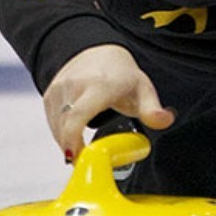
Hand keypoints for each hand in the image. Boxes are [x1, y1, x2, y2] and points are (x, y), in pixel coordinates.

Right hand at [42, 44, 172, 159]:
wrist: (99, 52)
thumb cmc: (122, 76)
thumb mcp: (143, 91)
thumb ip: (152, 110)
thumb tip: (164, 120)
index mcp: (99, 85)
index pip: (78, 116)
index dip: (73, 140)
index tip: (78, 158)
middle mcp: (75, 84)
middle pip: (65, 126)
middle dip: (72, 148)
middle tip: (86, 163)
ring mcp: (59, 88)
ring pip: (56, 126)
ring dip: (67, 142)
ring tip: (84, 150)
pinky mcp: (50, 94)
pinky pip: (52, 121)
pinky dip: (61, 133)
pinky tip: (75, 137)